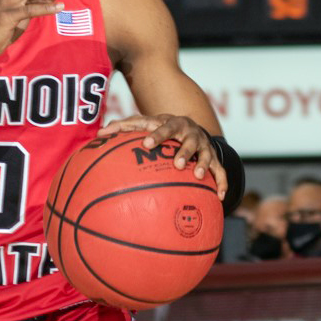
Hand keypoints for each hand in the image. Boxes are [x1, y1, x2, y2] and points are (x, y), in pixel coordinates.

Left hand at [98, 114, 227, 200]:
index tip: (145, 145)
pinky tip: (220, 197)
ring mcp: (202, 145)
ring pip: (205, 154)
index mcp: (171, 123)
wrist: (191, 126)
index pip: (162, 127)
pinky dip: (222, 183)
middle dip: (183, 151)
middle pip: (187, 140)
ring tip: (198, 176)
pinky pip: (221, 171)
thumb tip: (98, 135)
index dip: (155, 136)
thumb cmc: (160, 129)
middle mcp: (189, 133)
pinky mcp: (214, 157)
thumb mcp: (145, 125)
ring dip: (203, 164)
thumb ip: (124, 128)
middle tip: (176, 164)